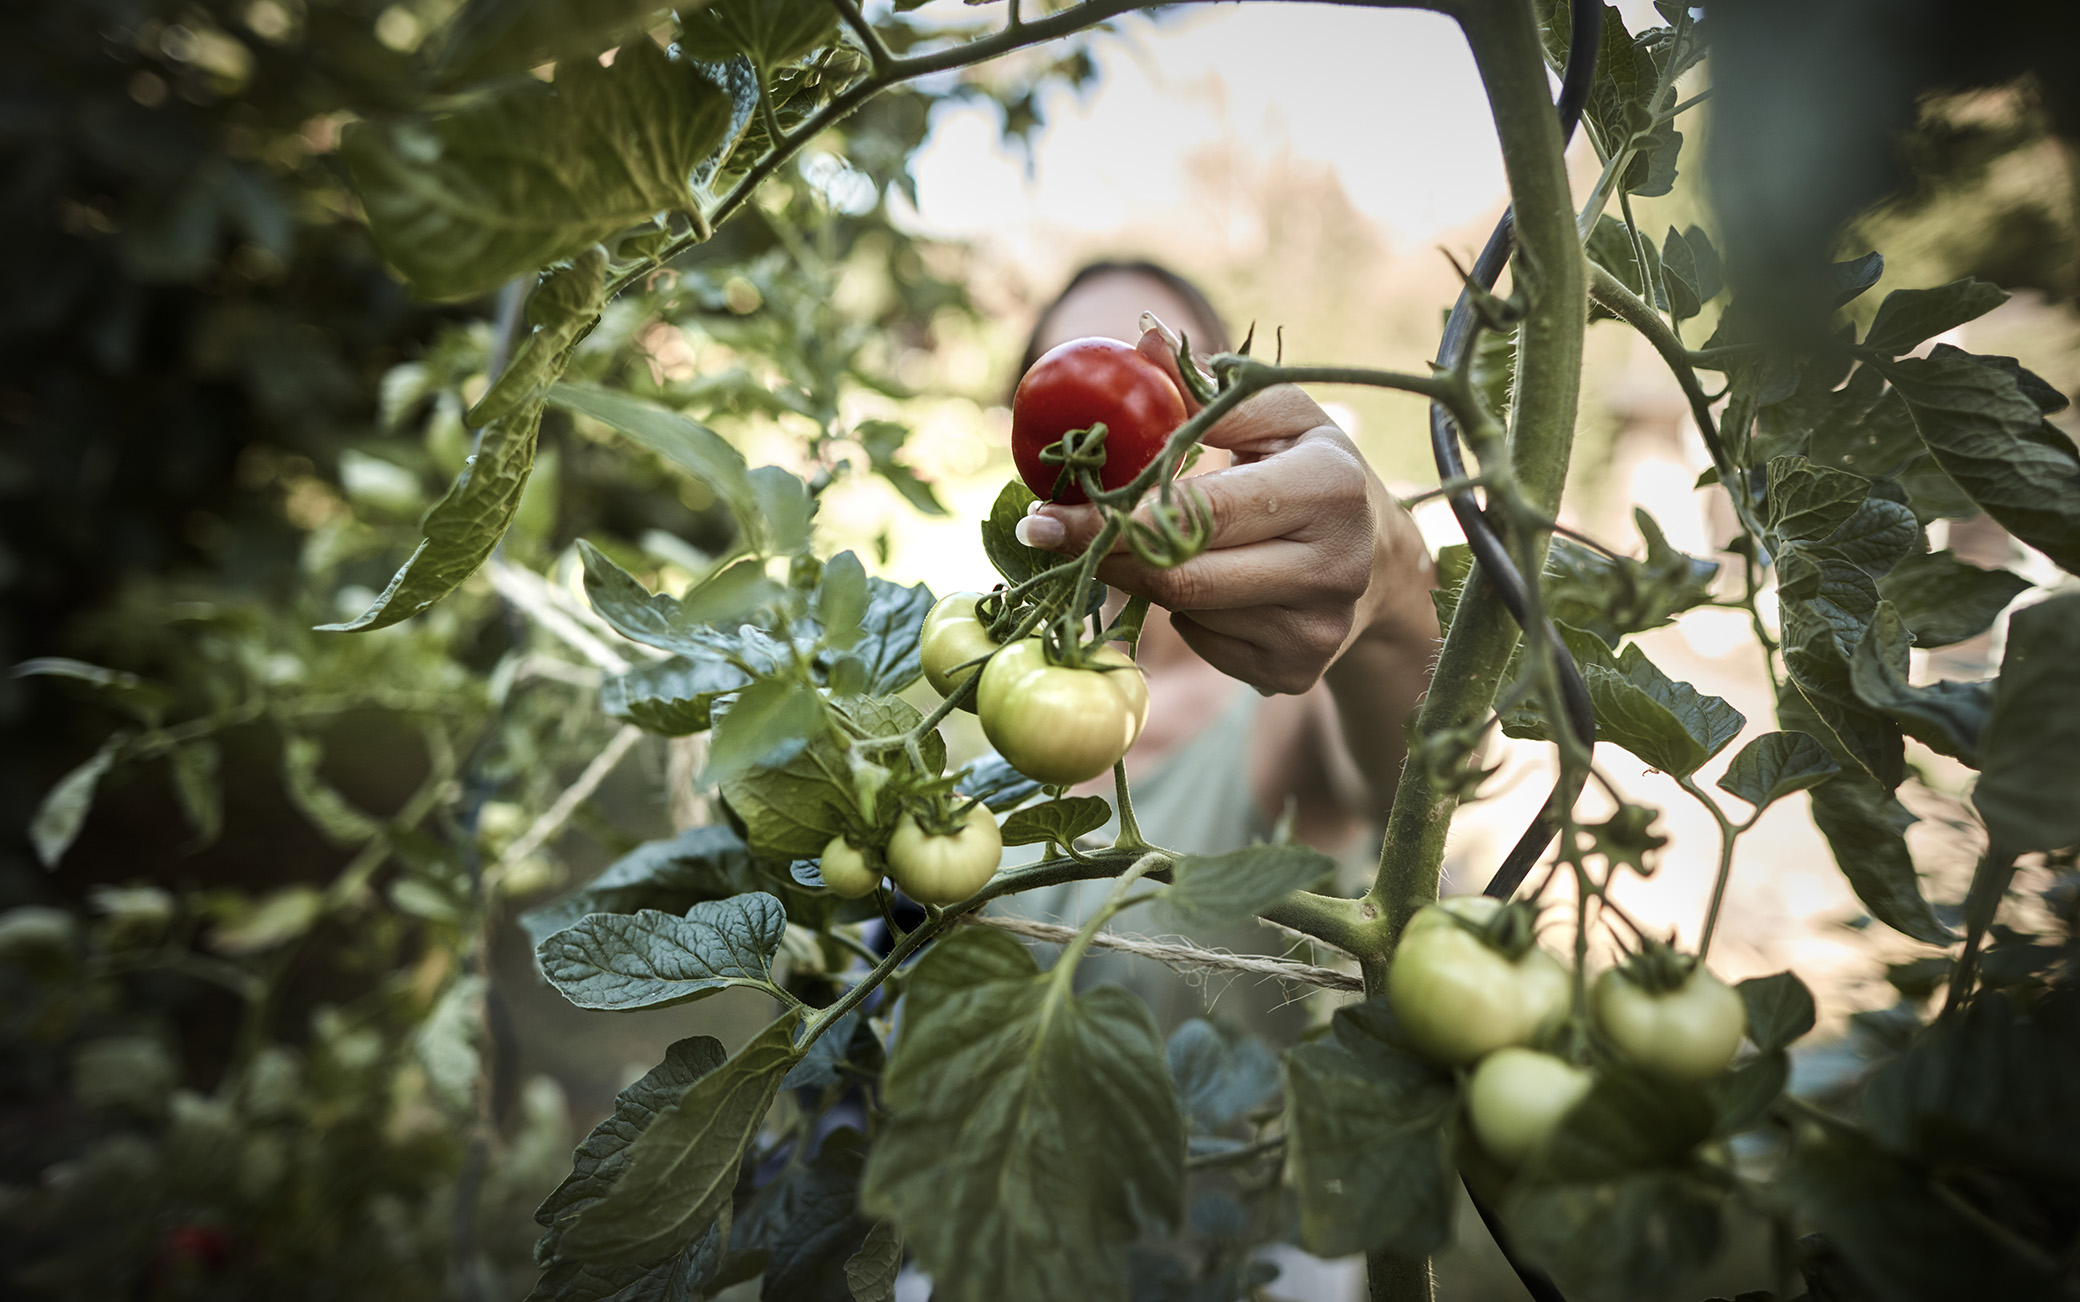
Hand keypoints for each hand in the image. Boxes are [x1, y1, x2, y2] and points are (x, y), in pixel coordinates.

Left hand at [1013, 327, 1436, 695]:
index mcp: (1329, 488)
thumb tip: (1138, 346)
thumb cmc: (1308, 467)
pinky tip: (1208, 583)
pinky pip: (1204, 645)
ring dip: (1148, 577)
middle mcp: (1334, 567)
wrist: (1378, 561)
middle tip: (1047, 534)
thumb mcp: (1276, 414)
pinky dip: (1183, 614)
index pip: (1200, 511)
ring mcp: (1316, 630)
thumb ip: (1207, 390)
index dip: (1113, 515)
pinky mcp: (1297, 673)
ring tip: (1150, 543)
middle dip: (1106, 553)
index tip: (1044, 514)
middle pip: (1183, 577)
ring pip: (1186, 613)